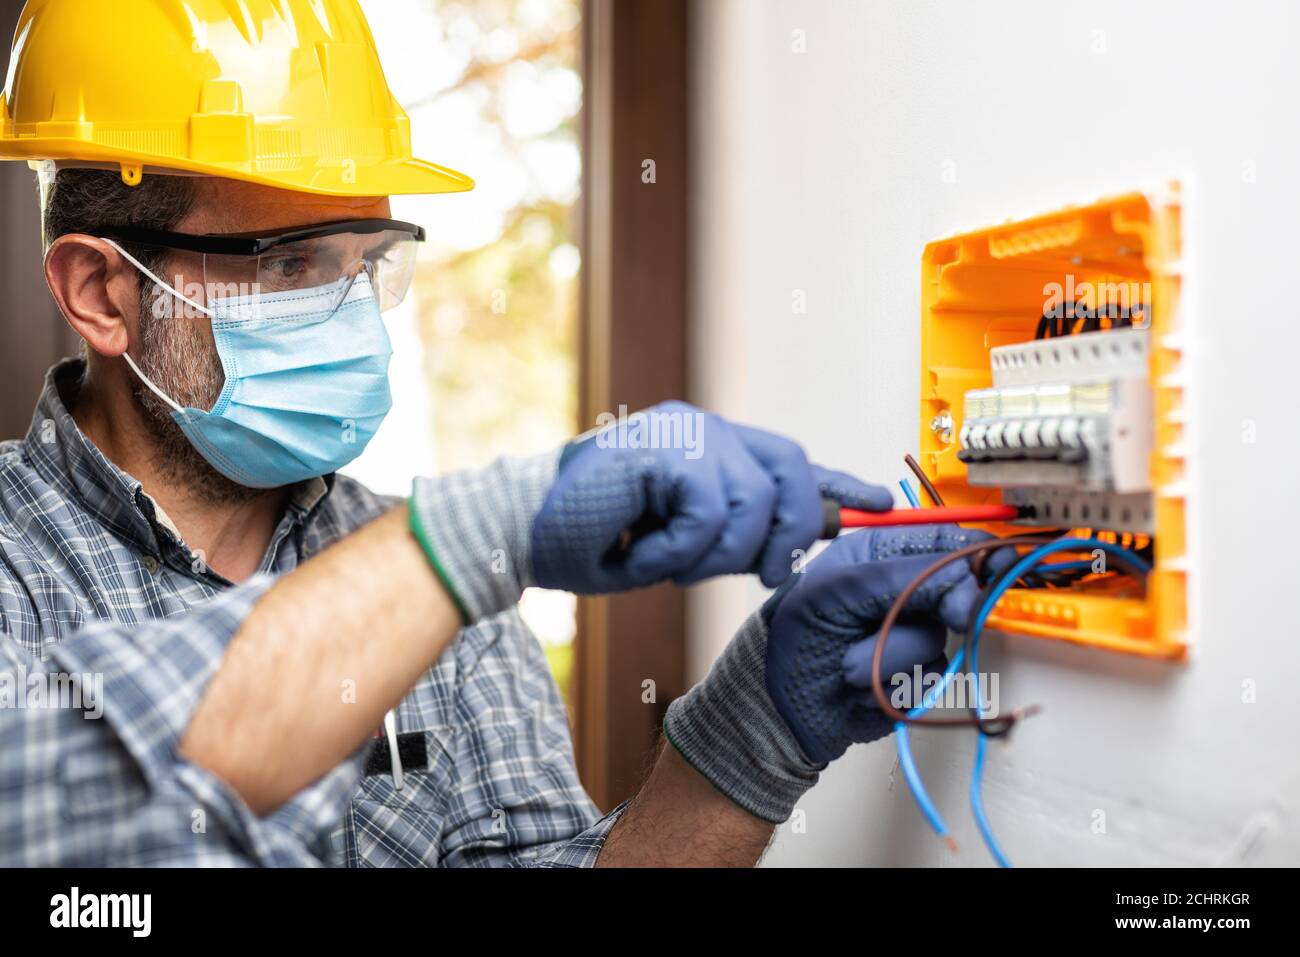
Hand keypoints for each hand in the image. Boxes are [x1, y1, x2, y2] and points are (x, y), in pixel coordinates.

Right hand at [530, 401, 890, 593]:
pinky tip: (640, 552)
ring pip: (752, 502)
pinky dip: (678, 550)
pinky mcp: (663, 448)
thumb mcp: (679, 545)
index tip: (879, 504)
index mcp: (708, 446)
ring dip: (714, 556)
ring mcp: (682, 433)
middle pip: (789, 470)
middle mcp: (702, 429)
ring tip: (665, 563)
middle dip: (790, 533)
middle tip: (764, 575)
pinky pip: (708, 513)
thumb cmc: (593, 542)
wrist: (521, 534)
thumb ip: (734, 535)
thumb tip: (792, 547)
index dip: (836, 483)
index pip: (787, 459)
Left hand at [763, 524, 1003, 763]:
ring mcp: (910, 631)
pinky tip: (860, 685)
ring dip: (892, 654)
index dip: (973, 551)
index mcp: (878, 553)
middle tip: (953, 615)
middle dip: (945, 606)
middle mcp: (900, 589)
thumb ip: (901, 577)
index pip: (940, 540)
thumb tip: (962, 575)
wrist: (778, 706)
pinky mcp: (917, 674)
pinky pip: (930, 676)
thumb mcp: (837, 592)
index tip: (998, 563)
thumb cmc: (792, 636)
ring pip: (939, 638)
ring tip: (848, 662)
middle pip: (955, 589)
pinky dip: (894, 682)